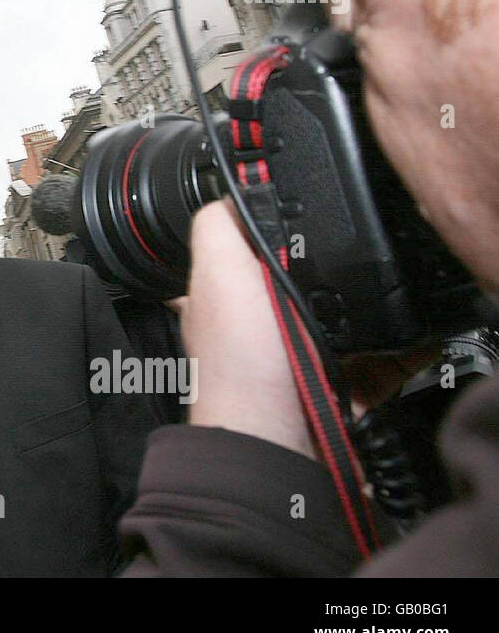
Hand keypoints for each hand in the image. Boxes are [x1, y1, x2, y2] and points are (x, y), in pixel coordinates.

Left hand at [179, 201, 434, 457]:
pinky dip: (400, 348)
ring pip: (347, 319)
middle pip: (306, 281)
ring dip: (370, 307)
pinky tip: (415, 334)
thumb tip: (229, 190)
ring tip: (386, 292)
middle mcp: (260, 328)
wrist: (274, 442)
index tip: (308, 214)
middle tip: (359, 255)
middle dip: (334, 269)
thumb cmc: (240, 364)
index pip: (248, 249)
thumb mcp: (218, 273)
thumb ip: (218, 227)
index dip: (273, 230)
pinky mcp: (339, 388)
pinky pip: (380, 360)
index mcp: (227, 298)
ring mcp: (301, 359)